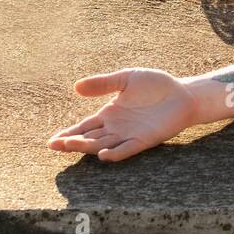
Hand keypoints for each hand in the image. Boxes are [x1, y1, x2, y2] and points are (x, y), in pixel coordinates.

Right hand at [48, 68, 198, 161]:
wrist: (182, 93)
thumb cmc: (156, 85)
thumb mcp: (127, 79)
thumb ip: (103, 83)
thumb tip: (76, 86)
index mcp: (109, 114)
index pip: (83, 127)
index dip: (67, 134)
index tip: (51, 142)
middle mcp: (116, 128)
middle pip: (89, 138)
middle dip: (71, 142)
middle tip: (54, 145)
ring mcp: (129, 135)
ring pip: (102, 145)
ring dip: (86, 147)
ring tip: (70, 145)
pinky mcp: (144, 139)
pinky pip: (127, 149)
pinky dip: (115, 153)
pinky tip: (102, 154)